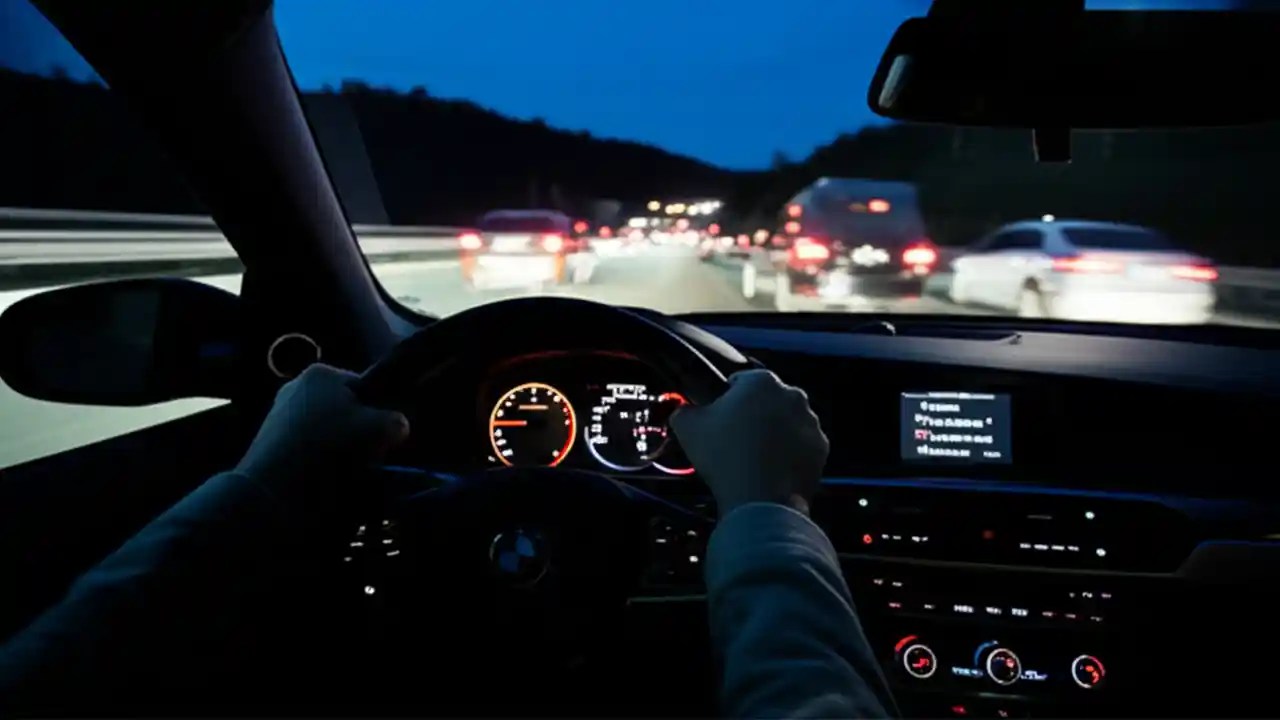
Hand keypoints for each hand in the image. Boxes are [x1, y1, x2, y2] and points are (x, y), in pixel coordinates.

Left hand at [235, 364, 409, 493]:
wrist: (276, 488)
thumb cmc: (329, 447)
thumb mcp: (377, 430)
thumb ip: (395, 422)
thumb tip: (399, 425)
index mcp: (321, 373)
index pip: (364, 387)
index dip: (379, 411)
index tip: (383, 436)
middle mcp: (295, 385)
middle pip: (343, 407)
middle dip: (356, 429)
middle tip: (366, 454)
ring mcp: (278, 413)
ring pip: (325, 428)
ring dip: (337, 446)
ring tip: (343, 469)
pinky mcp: (268, 440)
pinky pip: (305, 445)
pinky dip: (316, 458)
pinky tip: (322, 475)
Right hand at [671, 369, 827, 517]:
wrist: (761, 500)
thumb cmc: (725, 457)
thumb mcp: (687, 427)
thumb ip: (684, 410)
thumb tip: (684, 411)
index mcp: (761, 381)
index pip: (740, 381)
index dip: (726, 399)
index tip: (719, 419)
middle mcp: (793, 395)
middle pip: (767, 400)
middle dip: (754, 415)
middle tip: (735, 439)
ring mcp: (811, 422)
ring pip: (787, 421)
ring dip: (773, 433)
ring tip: (754, 457)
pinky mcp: (821, 448)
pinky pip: (801, 445)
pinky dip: (789, 453)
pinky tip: (771, 468)